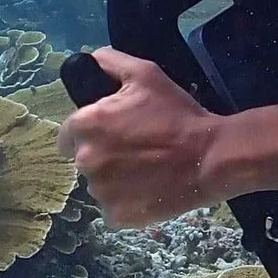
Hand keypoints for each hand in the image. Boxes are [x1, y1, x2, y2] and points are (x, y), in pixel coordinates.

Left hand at [55, 48, 226, 226]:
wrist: (210, 156)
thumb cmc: (177, 114)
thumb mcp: (145, 73)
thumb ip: (109, 62)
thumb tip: (90, 60)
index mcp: (86, 125)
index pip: (67, 135)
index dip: (89, 133)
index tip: (112, 134)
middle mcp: (85, 160)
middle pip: (83, 160)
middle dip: (102, 155)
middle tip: (135, 150)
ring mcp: (100, 192)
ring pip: (98, 186)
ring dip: (114, 180)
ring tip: (145, 170)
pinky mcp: (117, 216)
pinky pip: (112, 210)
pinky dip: (126, 203)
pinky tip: (147, 190)